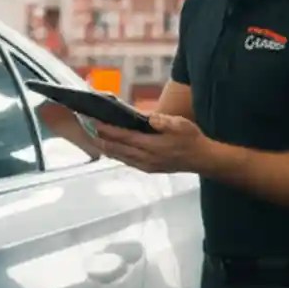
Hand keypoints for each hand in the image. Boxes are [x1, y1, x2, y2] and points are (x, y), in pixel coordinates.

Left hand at [94, 113, 208, 173]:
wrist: (202, 159)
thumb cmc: (191, 139)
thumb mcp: (180, 124)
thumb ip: (163, 121)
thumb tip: (147, 118)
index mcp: (152, 146)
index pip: (124, 137)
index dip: (108, 130)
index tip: (95, 123)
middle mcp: (146, 158)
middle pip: (117, 149)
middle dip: (101, 139)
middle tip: (87, 129)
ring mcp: (146, 166)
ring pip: (120, 157)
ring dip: (106, 148)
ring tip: (93, 138)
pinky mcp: (149, 169)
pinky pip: (127, 162)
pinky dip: (116, 155)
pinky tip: (110, 150)